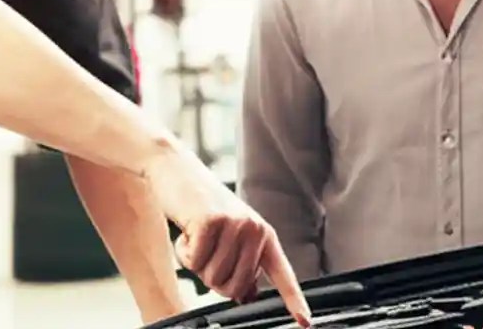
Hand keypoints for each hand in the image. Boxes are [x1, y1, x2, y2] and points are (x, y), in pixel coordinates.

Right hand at [143, 141, 311, 326]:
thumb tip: (246, 295)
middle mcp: (254, 229)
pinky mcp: (210, 222)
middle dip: (213, 279)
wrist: (176, 169)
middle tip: (206, 252)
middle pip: (235, 288)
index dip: (294, 300)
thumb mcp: (228, 234)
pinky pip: (194, 262)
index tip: (305, 322)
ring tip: (196, 236)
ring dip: (196, 264)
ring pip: (213, 278)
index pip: (282, 274)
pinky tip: (187, 231)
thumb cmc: (201, 205)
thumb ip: (240, 262)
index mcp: (263, 234)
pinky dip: (184, 252)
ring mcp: (234, 225)